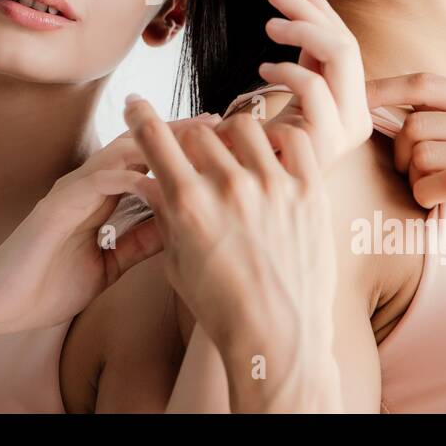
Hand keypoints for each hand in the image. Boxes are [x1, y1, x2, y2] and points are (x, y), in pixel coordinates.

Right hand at [0, 114, 220, 336]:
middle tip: (218, 122)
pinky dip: (127, 177)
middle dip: (179, 133)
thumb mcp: (110, 264)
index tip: (221, 143)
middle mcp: (87, 185)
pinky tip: (155, 178)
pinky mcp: (57, 206)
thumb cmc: (46, 287)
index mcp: (100, 197)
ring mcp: (71, 192)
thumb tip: (178, 226)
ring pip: (121, 153)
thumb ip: (140, 242)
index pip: (148, 160)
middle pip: (140, 145)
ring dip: (159, 142)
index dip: (183, 149)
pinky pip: (97, 183)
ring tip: (195, 136)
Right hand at [123, 94, 341, 411]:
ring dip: (232, 134)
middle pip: (199, 130)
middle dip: (191, 138)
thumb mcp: (175, 262)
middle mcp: (228, 187)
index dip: (140, 116)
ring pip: (244, 125)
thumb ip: (164, 215)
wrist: (278, 340)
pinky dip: (278, 138)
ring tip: (235, 153)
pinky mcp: (309, 192)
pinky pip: (293, 139)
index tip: (136, 105)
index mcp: (188, 204)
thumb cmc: (222, 309)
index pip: (155, 138)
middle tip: (195, 149)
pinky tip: (271, 155)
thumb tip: (150, 181)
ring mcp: (272, 186)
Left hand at [255, 0, 371, 167]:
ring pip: (341, 56)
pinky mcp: (326, 142)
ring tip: (268, 26)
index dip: (321, 8)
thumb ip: (301, 45)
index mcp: (353, 103)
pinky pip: (316, 86)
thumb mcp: (291, 85)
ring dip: (302, 29)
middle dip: (309, 10)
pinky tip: (265, 67)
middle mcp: (357, 117)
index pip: (347, 42)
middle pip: (346, 44)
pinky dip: (289, 67)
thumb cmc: (265, 143)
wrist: (252, 196)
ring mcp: (346, 131)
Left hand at [367, 71, 445, 270]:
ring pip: (424, 152)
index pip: (425, 84)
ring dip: (409, 176)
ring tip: (421, 190)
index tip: (352, 100)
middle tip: (402, 170)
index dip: (382, 89)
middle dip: (394, 149)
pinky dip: (426, 193)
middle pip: (415, 123)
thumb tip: (424, 112)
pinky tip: (433, 202)